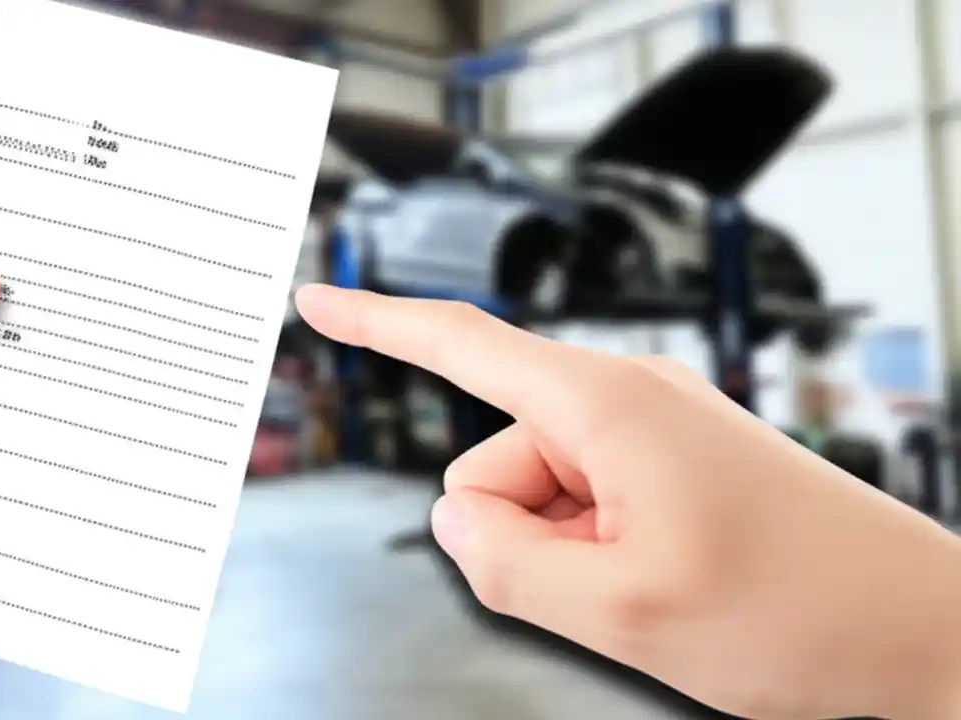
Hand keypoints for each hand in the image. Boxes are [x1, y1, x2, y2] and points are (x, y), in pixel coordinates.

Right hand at [297, 284, 960, 719]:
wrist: (919, 628)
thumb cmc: (803, 611)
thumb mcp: (623, 611)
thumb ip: (504, 563)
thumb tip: (456, 522)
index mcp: (607, 405)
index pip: (461, 343)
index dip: (378, 323)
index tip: (318, 298)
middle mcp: (626, 399)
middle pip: (494, 462)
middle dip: (523, 535)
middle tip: (609, 583)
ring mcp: (653, 430)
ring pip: (538, 495)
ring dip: (569, 551)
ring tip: (652, 585)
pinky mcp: (672, 461)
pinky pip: (586, 502)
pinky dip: (600, 549)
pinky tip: (667, 578)